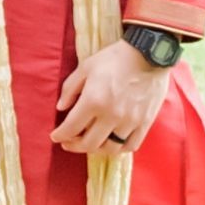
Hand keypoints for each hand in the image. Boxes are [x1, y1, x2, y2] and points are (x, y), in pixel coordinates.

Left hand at [50, 39, 171, 154]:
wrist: (149, 55)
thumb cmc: (114, 58)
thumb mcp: (85, 68)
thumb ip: (70, 89)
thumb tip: (60, 108)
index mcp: (93, 101)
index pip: (71, 128)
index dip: (60, 136)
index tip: (55, 137)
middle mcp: (111, 115)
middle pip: (89, 144)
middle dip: (74, 146)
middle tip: (68, 143)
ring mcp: (130, 121)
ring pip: (110, 148)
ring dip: (96, 149)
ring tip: (89, 143)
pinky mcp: (145, 122)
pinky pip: (131, 145)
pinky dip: (119, 149)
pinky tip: (111, 143)